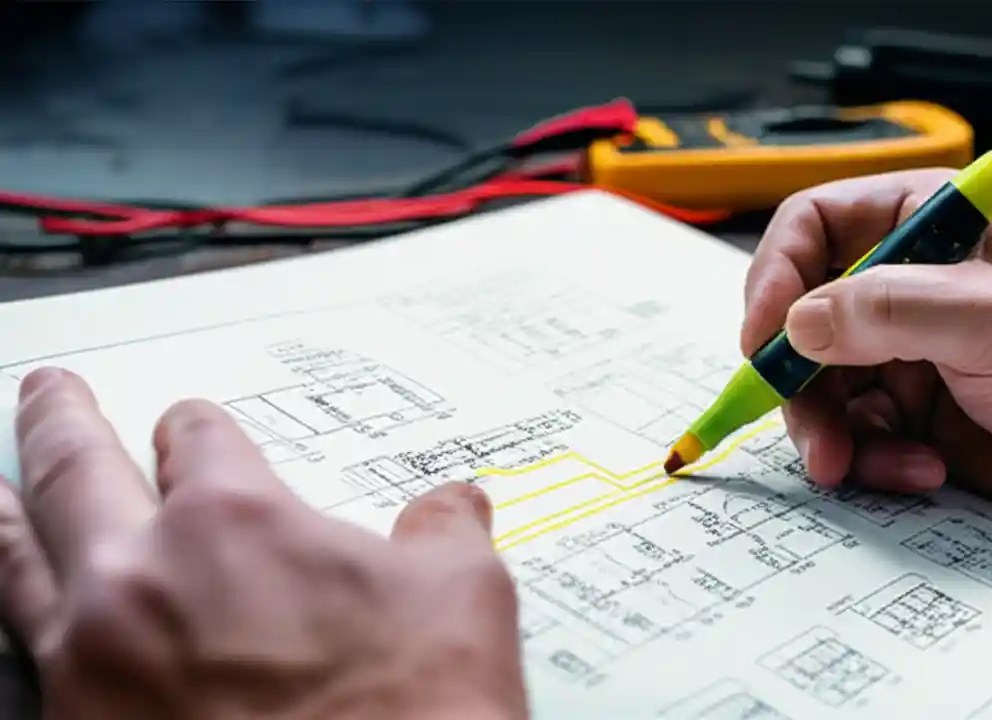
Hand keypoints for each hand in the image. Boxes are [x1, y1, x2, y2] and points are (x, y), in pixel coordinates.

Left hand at [0, 368, 527, 719]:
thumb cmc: (413, 715)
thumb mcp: (463, 599)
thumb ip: (445, 534)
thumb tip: (454, 507)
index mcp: (236, 523)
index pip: (198, 440)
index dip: (198, 428)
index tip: (195, 431)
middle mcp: (143, 577)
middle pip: (77, 468)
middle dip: (62, 424)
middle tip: (50, 395)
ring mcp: (90, 658)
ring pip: (19, 555)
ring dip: (8, 507)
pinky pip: (16, 651)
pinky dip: (12, 608)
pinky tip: (19, 605)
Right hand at [742, 168, 991, 514]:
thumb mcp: (985, 317)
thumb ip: (887, 311)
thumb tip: (797, 326)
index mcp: (916, 222)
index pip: (809, 227)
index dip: (774, 278)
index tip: (764, 337)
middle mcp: (895, 281)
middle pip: (798, 318)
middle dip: (796, 381)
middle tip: (808, 430)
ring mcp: (894, 348)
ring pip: (814, 386)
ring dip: (828, 432)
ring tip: (852, 466)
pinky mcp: (902, 408)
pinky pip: (850, 432)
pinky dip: (871, 458)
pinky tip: (922, 468)